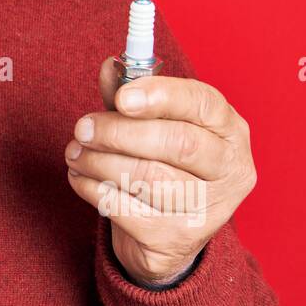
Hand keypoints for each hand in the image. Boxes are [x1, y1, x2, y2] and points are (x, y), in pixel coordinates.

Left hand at [64, 57, 256, 285]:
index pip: (204, 104)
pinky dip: (94, 189)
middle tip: (82, 128)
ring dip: (100, 161)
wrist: (166, 235)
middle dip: (120, 132)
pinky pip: (127, 210)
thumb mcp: (152, 125)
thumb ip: (131, 94)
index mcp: (230, 131)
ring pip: (149, 178)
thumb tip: (110, 66)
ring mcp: (209, 210)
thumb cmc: (162, 164)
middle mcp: (231, 170)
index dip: (161, 96)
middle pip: (179, 144)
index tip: (121, 99)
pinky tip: (80, 177)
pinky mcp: (177, 239)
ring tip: (74, 152)